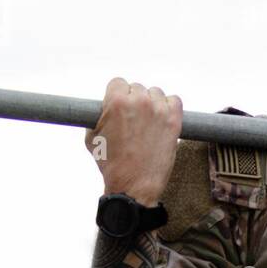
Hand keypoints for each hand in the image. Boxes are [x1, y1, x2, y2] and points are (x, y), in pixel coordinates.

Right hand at [84, 78, 183, 205]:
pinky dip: (169, 107)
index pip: (118, 82)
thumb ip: (97, 114)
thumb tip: (103, 106)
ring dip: (151, 104)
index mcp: (116, 101)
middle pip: (137, 88)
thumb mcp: (91, 136)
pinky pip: (174, 101)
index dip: (116, 95)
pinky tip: (162, 119)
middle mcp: (139, 101)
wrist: (134, 185)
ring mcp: (159, 110)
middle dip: (133, 101)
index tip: (119, 107)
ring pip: (155, 93)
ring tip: (147, 123)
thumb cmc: (110, 163)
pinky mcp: (174, 120)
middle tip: (132, 120)